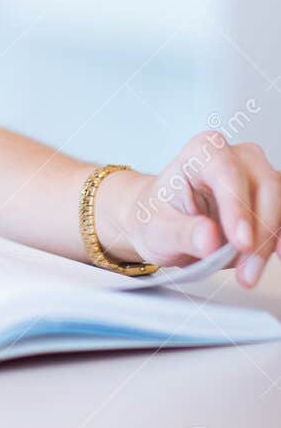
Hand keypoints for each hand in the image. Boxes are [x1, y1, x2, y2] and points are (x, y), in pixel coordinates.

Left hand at [95, 132, 280, 287]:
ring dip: (270, 241)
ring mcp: (254, 176)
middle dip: (260, 233)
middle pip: (263, 186)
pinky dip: (280, 239)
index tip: (241, 242)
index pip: (228, 172)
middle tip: (246, 271)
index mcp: (201, 153)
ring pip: (279, 201)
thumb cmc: (159, 216)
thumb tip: (208, 237)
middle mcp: (233, 157)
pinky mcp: (268, 199)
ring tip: (249, 274)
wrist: (164, 222)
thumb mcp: (158, 230)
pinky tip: (275, 257)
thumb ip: (182, 233)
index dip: (238, 207)